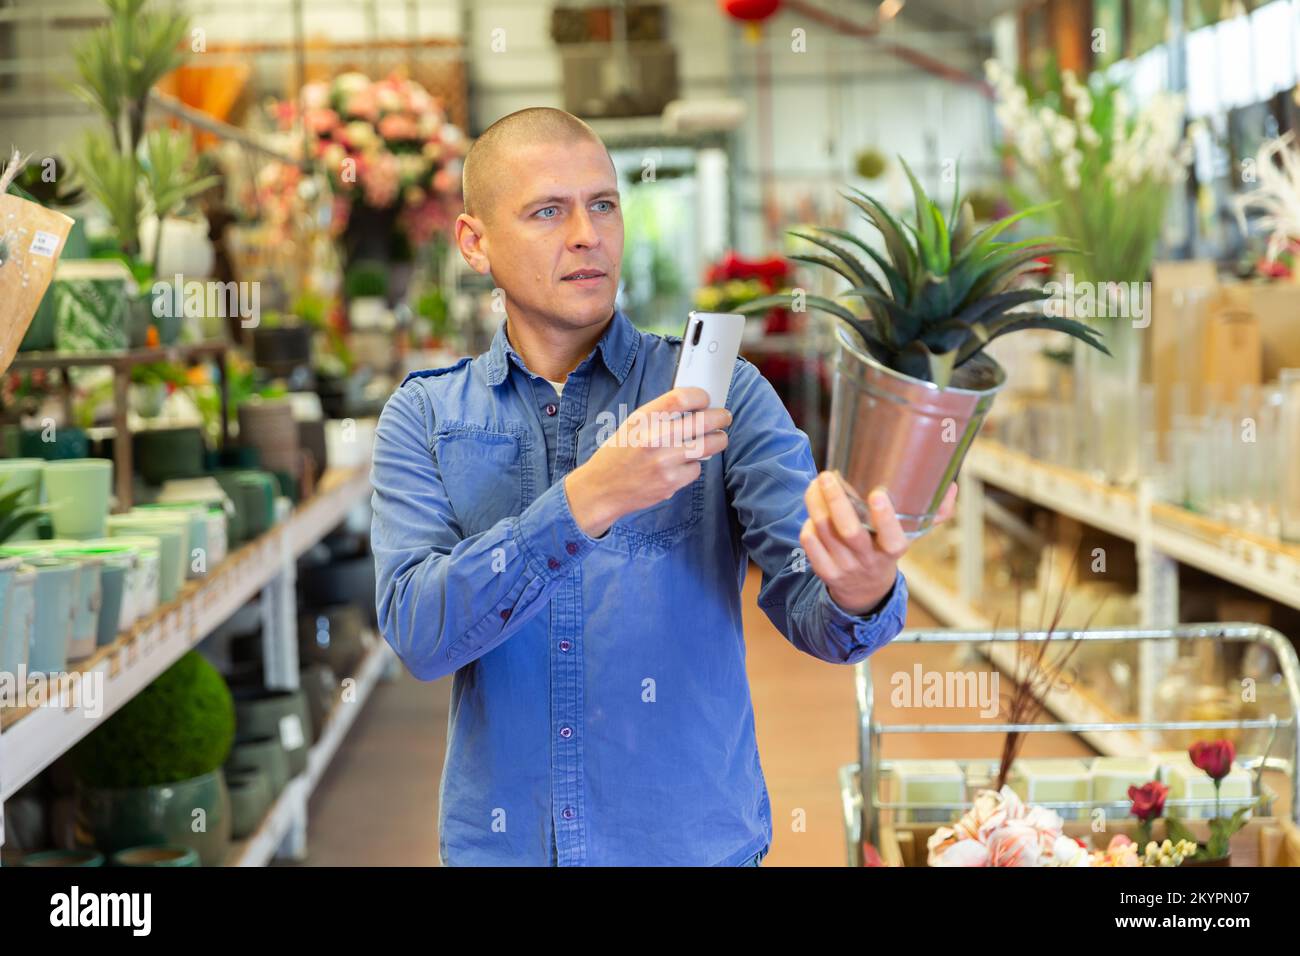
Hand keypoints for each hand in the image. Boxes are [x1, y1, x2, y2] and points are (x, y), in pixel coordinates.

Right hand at [565, 386, 731, 537]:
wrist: (602, 489)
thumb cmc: (619, 453)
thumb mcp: (632, 425)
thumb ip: (660, 415)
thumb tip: (696, 406)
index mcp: (643, 419)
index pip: (681, 398)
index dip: (700, 396)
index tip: (706, 398)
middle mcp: (655, 439)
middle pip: (704, 421)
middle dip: (721, 417)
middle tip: (725, 417)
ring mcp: (665, 462)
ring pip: (709, 446)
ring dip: (718, 440)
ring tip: (717, 438)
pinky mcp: (671, 483)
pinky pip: (696, 469)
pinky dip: (694, 465)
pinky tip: (683, 464)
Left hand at [801, 471, 957, 614]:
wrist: (866, 591)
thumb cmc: (888, 551)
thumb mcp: (913, 537)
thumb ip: (936, 514)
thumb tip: (951, 486)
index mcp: (894, 550)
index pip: (892, 538)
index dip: (885, 517)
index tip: (877, 493)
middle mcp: (868, 560)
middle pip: (848, 532)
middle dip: (836, 501)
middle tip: (827, 476)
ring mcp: (845, 567)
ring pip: (824, 533)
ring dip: (816, 504)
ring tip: (816, 484)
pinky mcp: (825, 572)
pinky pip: (810, 546)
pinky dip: (808, 524)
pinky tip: (812, 509)